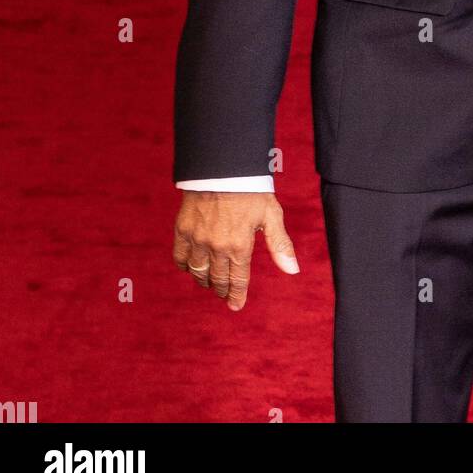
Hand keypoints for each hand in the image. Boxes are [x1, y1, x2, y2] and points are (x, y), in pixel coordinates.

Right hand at [173, 191, 298, 311]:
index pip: (238, 281)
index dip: (237, 296)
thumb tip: (292, 270)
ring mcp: (198, 239)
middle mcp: (217, 247)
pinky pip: (180, 257)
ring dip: (204, 281)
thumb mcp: (271, 215)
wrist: (223, 166)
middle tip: (224, 294)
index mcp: (240, 246)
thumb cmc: (251, 189)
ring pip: (198, 272)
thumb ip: (280, 245)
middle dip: (222, 290)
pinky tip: (191, 267)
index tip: (236, 306)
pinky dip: (185, 266)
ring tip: (210, 283)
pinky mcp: (183, 229)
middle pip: (217, 280)